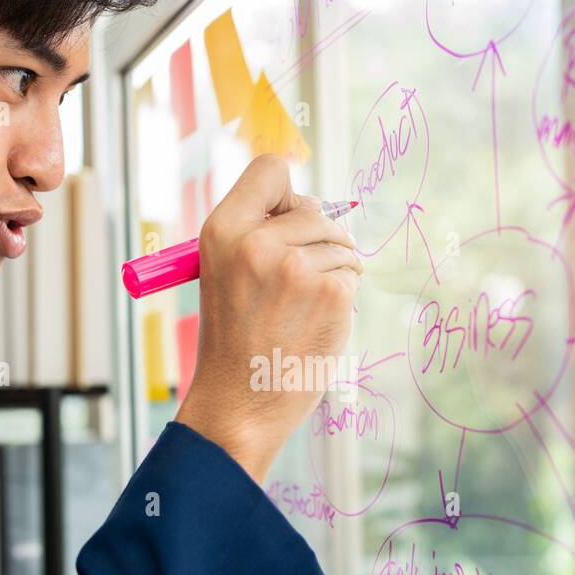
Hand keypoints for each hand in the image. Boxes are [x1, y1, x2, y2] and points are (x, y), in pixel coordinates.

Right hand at [175, 154, 361, 483]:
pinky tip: (316, 324)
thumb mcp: (224, 274)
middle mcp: (256, 242)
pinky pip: (353, 275)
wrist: (240, 406)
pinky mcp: (331, 294)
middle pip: (315, 208)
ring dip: (333, 271)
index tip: (287, 221)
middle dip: (318, 240)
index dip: (287, 194)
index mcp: (222, 230)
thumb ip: (257, 234)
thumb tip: (312, 204)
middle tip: (296, 284)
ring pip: (340, 243)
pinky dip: (343, 298)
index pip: (271, 168)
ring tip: (302, 309)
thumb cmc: (235, 343)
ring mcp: (296, 268)